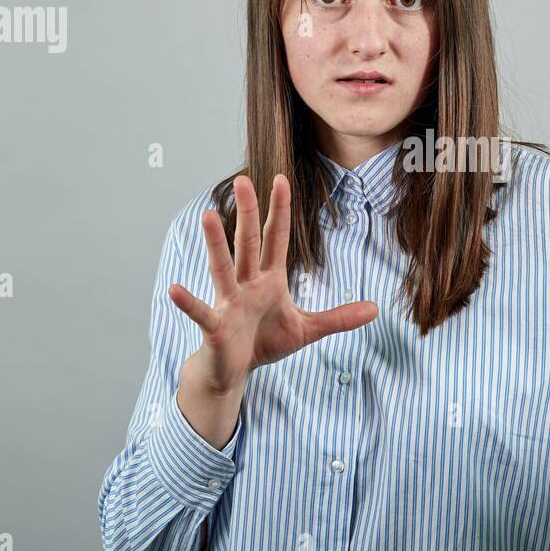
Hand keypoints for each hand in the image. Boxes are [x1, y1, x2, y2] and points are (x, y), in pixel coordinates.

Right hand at [168, 173, 378, 394]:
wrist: (234, 372)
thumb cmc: (266, 343)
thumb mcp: (307, 330)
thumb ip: (339, 318)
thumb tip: (375, 309)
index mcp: (269, 279)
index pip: (276, 237)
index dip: (280, 209)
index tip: (280, 178)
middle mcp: (247, 284)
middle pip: (248, 242)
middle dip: (247, 212)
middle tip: (242, 179)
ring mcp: (229, 302)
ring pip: (223, 267)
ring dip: (216, 243)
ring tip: (208, 215)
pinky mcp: (215, 326)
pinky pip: (201, 311)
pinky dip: (188, 302)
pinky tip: (174, 290)